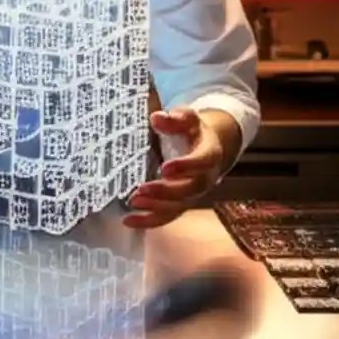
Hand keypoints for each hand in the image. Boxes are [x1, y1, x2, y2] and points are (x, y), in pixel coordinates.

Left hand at [124, 107, 240, 228]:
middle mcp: (205, 178)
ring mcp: (193, 195)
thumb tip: (157, 118)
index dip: (186, 167)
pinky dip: (149, 220)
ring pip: (178, 207)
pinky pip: (167, 216)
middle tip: (141, 190)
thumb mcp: (187, 118)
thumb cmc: (191, 130)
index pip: (202, 161)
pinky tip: (129, 220)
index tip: (165, 168)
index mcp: (209, 154)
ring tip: (134, 202)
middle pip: (189, 190)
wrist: (204, 147)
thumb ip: (176, 118)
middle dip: (165, 192)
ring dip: (156, 208)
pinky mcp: (181, 204)